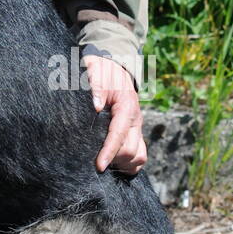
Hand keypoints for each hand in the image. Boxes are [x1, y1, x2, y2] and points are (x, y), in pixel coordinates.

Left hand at [83, 54, 146, 174]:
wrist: (112, 67)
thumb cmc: (101, 71)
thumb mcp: (96, 71)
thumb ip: (96, 86)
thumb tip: (97, 107)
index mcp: (127, 106)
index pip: (119, 134)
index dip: (109, 152)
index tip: (99, 166)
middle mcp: (136, 120)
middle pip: (130, 151)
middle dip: (113, 159)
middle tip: (92, 160)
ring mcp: (137, 128)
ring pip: (139, 157)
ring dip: (122, 164)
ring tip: (103, 162)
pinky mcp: (135, 134)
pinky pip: (140, 156)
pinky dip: (129, 165)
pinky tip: (114, 164)